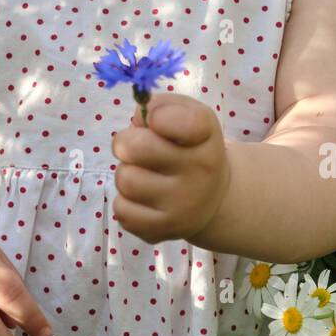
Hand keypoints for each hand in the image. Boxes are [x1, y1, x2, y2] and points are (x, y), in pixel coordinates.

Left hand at [110, 91, 229, 244]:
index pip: (184, 121)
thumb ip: (162, 106)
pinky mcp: (164, 230)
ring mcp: (182, 204)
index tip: (154, 121)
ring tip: (144, 174)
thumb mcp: (189, 116)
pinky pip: (121, 210)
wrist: (214, 199)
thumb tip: (139, 118)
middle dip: (125, 143)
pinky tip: (144, 199)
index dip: (158, 115)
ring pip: (125, 180)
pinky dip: (125, 202)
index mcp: (206, 135)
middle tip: (134, 147)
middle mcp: (200, 171)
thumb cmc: (191, 147)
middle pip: (135, 148)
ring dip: (126, 173)